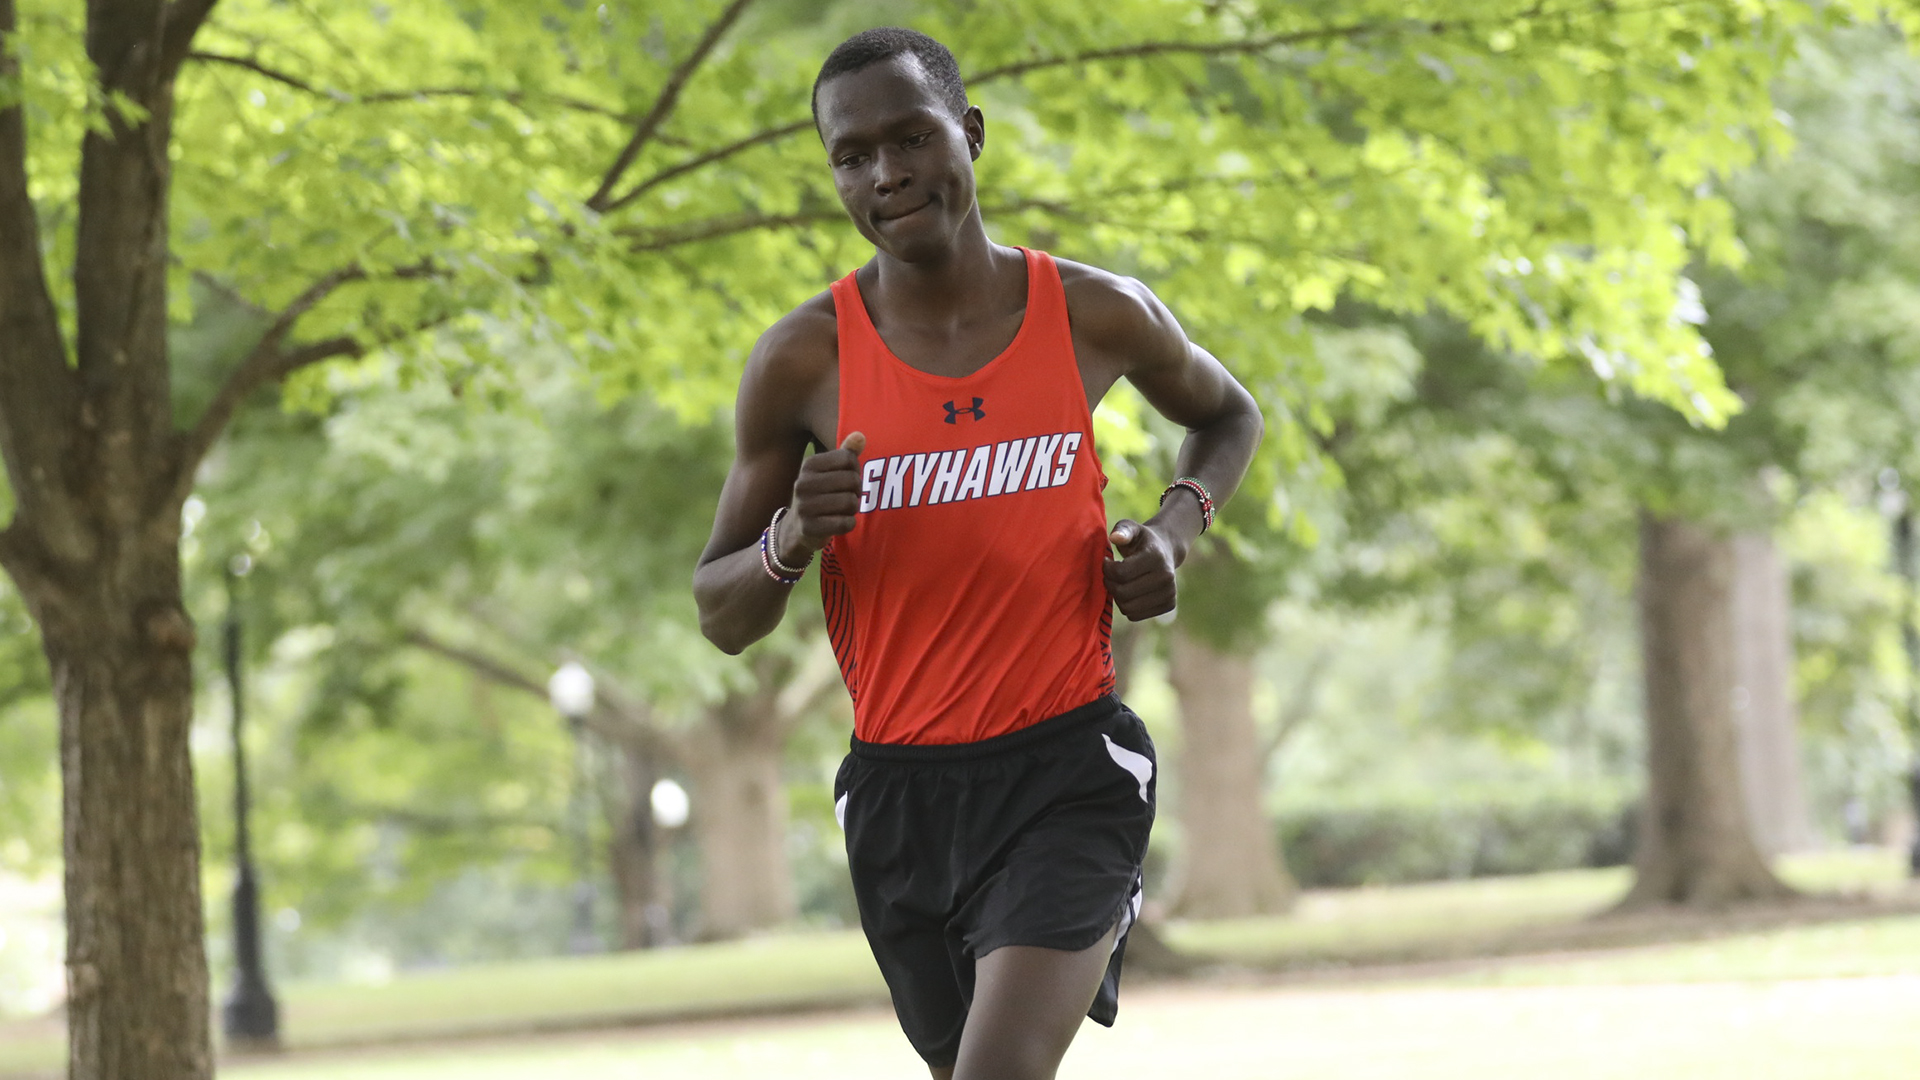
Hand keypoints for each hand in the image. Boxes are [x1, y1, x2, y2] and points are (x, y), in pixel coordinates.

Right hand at [781, 432, 865, 561]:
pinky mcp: (809, 528)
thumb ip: (846, 453)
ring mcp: (804, 506)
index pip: (848, 459)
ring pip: (850, 502)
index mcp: (809, 465)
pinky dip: (848, 523)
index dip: (855, 470)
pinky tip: (839, 522)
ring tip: (842, 509)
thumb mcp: (830, 471)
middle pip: (852, 480)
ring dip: (852, 508)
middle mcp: (803, 483)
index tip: (848, 478)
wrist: (797, 527)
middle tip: (847, 496)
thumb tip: (860, 436)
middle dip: (855, 491)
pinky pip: (846, 523)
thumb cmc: (821, 493)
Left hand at [1103, 519, 1178, 620]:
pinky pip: (1135, 615)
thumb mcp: (1131, 528)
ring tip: (1120, 582)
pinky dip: (1127, 606)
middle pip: (1123, 593)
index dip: (1107, 569)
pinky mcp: (1169, 605)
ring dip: (1117, 596)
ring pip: (1127, 608)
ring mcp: (1170, 592)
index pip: (1121, 573)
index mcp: (1156, 556)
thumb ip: (1122, 529)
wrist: (1167, 551)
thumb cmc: (1142, 540)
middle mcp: (1166, 576)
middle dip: (1110, 584)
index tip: (1107, 561)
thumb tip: (1115, 537)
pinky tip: (1130, 592)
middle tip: (1110, 575)